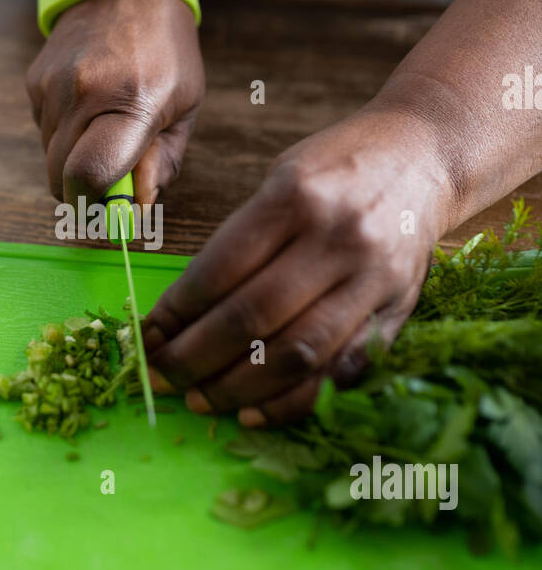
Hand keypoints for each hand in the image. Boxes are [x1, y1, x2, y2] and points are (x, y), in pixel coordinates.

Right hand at [25, 0, 203, 206]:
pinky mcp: (34, 82)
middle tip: (111, 182)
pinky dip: (63, 136)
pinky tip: (87, 109)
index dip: (95, 204)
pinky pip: (43, 131)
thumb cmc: (166, 51)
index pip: (90, 175)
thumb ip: (164, 163)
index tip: (110, 208)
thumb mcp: (186, 107)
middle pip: (61, 177)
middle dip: (83, 192)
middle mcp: (84, 94)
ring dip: (73, 162)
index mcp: (132, 102)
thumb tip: (137, 205)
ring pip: (49, 158)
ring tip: (104, 131)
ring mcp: (52, 86)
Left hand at [143, 108, 455, 424]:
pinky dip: (295, 400)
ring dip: (239, 389)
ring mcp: (372, 279)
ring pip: (296, 353)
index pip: (220, 270)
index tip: (147, 338)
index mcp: (294, 198)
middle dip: (195, 358)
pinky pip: (340, 369)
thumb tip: (182, 315)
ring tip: (200, 402)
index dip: (176, 313)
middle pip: (252, 318)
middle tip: (161, 379)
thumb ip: (240, 242)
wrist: (422, 156)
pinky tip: (256, 413)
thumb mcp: (279, 177)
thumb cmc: (335, 166)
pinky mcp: (398, 310)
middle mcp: (336, 239)